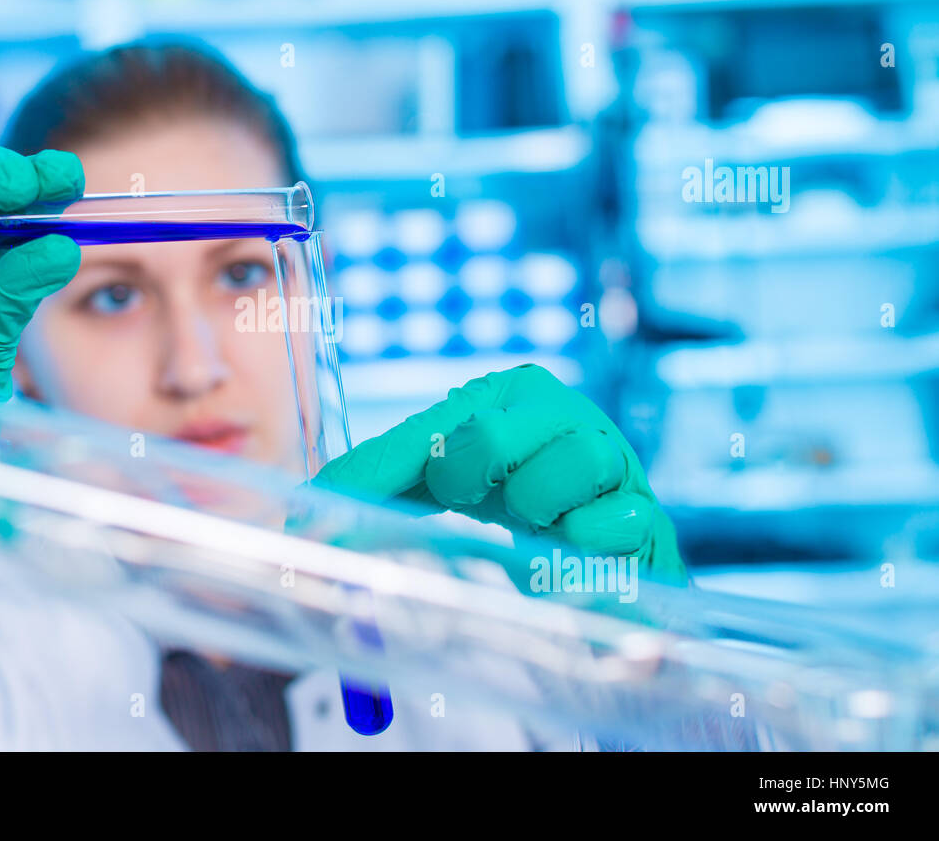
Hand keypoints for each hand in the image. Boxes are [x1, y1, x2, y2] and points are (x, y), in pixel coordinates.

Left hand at [313, 364, 686, 580]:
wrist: (620, 555)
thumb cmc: (525, 507)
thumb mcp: (451, 485)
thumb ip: (382, 487)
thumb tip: (304, 510)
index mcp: (505, 394)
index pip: (422, 434)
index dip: (370, 478)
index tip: (318, 515)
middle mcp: (558, 408)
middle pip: (483, 439)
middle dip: (471, 484)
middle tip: (491, 502)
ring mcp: (609, 453)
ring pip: (548, 480)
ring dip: (535, 517)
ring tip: (543, 524)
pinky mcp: (645, 511)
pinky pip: (605, 528)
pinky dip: (584, 548)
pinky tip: (584, 543)